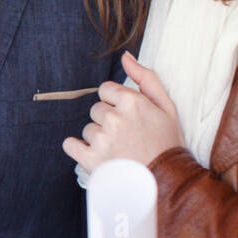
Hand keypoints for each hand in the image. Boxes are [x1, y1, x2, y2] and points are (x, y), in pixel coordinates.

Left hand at [62, 52, 184, 175]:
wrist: (167, 181)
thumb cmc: (168, 143)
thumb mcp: (166, 106)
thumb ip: (146, 78)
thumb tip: (125, 56)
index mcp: (132, 102)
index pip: (105, 90)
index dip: (116, 103)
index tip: (128, 117)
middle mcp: (115, 118)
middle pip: (96, 110)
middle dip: (108, 121)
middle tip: (127, 136)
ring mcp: (102, 139)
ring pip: (88, 129)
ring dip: (98, 138)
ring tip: (119, 150)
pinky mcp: (91, 159)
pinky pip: (70, 145)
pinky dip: (78, 148)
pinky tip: (94, 154)